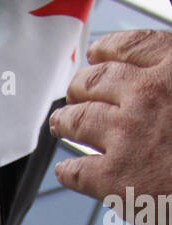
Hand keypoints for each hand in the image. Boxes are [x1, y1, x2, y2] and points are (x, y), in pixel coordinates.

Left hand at [50, 30, 171, 224]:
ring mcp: (126, 135)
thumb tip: (163, 77)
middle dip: (79, 86)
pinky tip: (67, 170)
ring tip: (62, 124)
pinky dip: (68, 170)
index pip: (130, 46)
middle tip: (74, 93)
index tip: (97, 53)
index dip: (107, 49)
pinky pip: (76, 170)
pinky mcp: (114, 178)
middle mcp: (147, 94)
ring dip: (65, 121)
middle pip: (94, 81)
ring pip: (77, 120)